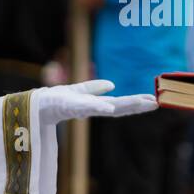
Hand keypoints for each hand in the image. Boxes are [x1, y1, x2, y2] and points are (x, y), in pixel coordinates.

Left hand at [35, 79, 156, 127]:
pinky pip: (86, 107)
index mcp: (95, 104)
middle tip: (157, 103)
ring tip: (143, 103)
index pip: (120, 104)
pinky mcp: (70, 106)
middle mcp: (92, 108)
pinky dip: (99, 107)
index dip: (137, 102)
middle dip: (138, 105)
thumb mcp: (78, 91)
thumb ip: (94, 88)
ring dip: (126, 106)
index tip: (155, 100)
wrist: (36, 106)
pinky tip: (110, 107)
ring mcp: (82, 108)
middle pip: (119, 107)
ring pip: (108, 107)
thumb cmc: (56, 99)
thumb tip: (112, 85)